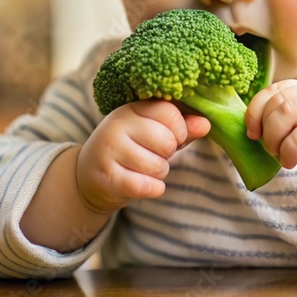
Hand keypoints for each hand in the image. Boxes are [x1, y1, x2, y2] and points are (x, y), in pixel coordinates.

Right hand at [75, 101, 209, 214]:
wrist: (90, 175)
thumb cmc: (132, 149)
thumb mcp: (154, 132)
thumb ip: (181, 128)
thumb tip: (206, 124)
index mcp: (132, 108)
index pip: (170, 112)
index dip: (180, 129)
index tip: (172, 137)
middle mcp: (117, 124)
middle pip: (166, 141)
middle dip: (168, 154)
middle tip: (154, 155)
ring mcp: (109, 150)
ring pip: (157, 166)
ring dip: (158, 173)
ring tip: (144, 168)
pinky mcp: (107, 176)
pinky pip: (145, 185)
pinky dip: (153, 189)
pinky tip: (145, 184)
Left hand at [245, 80, 296, 186]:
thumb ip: (281, 115)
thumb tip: (250, 125)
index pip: (272, 90)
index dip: (255, 111)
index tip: (252, 131)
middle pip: (277, 103)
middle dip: (265, 129)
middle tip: (269, 147)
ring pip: (285, 115)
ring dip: (273, 139)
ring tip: (279, 153)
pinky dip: (286, 154)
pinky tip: (290, 162)